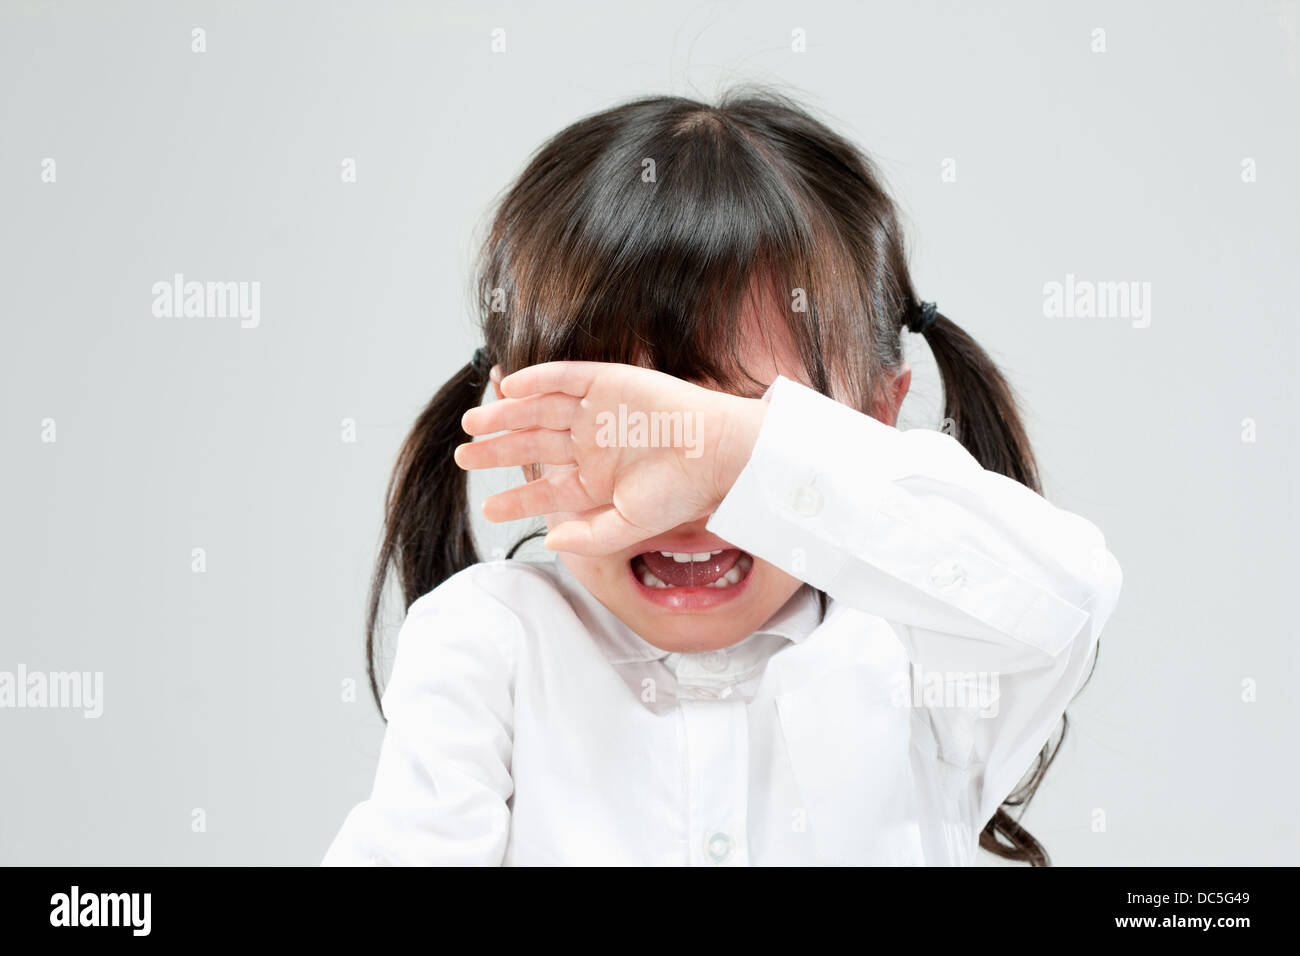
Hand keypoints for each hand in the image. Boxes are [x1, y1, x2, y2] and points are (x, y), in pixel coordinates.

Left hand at [455, 361, 766, 555]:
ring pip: (540, 410)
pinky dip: (537, 380)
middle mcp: (593, 443)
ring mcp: (599, 411)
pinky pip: (565, 377)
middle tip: (464, 456)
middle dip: (498, 451)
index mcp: (598, 479)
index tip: (489, 508)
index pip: (547, 489)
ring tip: (473, 424)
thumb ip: (589, 537)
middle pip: (534, 444)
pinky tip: (510, 389)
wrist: (718, 454)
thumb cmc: (682, 493)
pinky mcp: (610, 381)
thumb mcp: (630, 525)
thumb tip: (550, 542)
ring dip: (507, 415)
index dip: (517, 498)